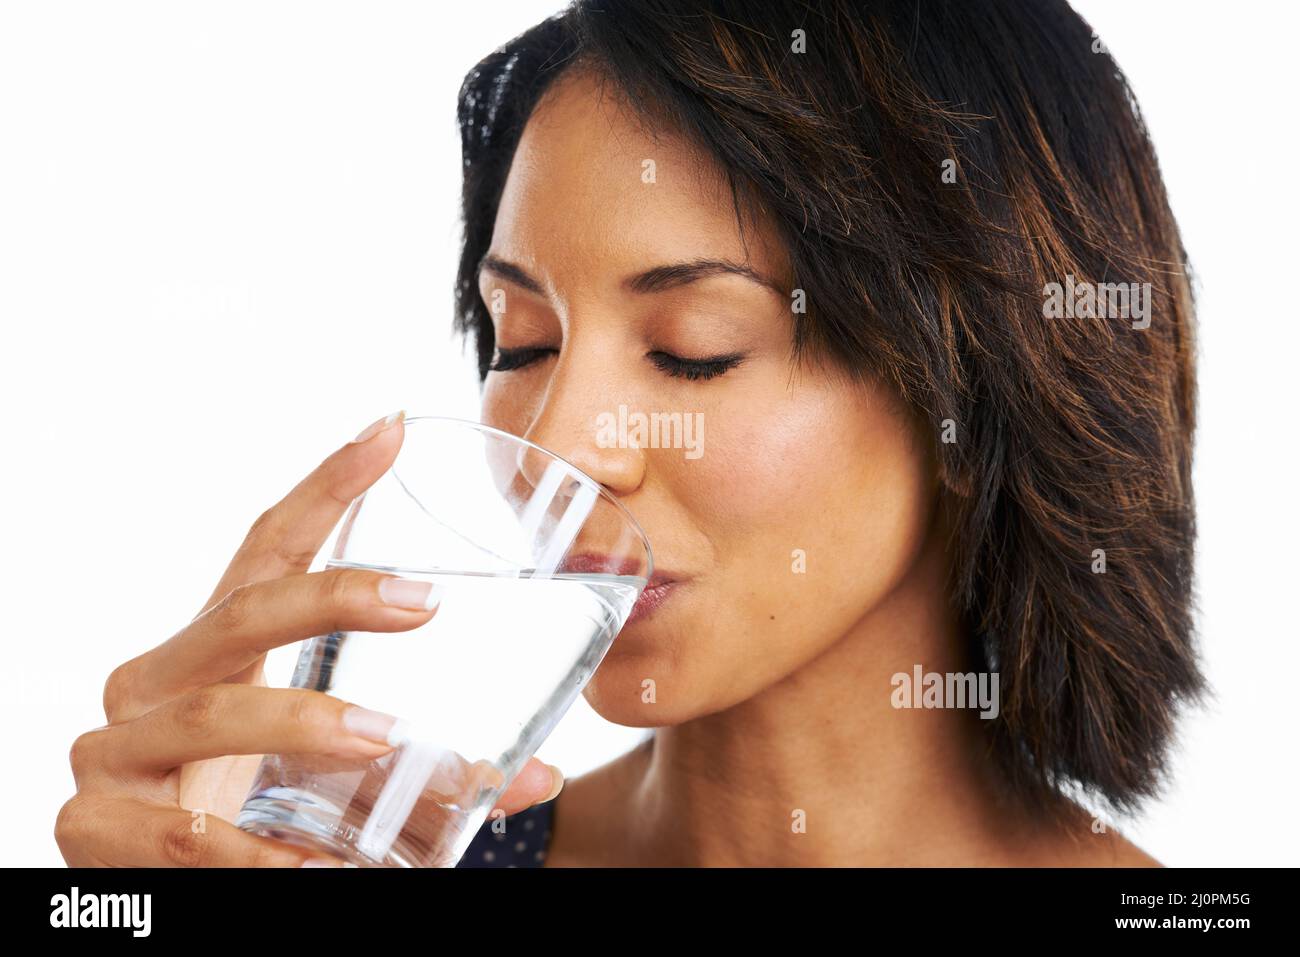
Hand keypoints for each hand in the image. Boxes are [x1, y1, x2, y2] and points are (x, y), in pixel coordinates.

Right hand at [55, 411, 563, 866]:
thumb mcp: (332, 772)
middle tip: (421, 600)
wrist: (146, 893)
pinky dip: (257, 854)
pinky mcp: (94, 827)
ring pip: (214, 718)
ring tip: (384, 735)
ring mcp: (116, 748)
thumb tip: (539, 776)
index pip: (267, 549)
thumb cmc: (247, 807)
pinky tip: (315, 869)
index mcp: (214, 650)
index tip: (391, 430)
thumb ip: (422, 768)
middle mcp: (155, 679)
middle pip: (244, 614)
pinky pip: (185, 835)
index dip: (326, 487)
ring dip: (306, 725)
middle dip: (333, 597)